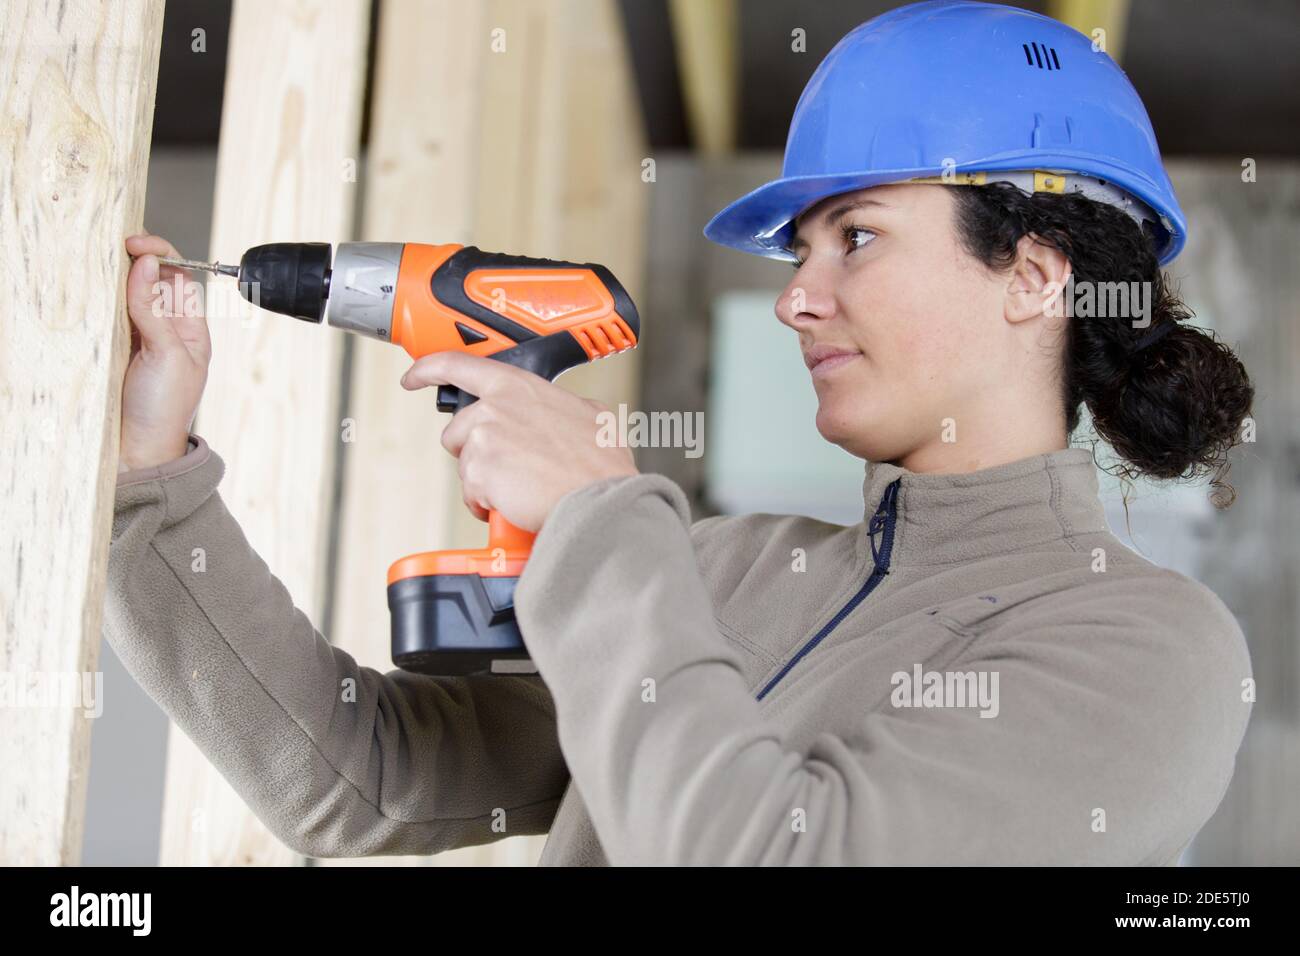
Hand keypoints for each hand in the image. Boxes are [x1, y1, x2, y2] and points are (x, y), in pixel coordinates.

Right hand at [119, 233, 211, 471]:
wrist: (138, 450)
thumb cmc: (164, 409)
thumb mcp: (168, 355)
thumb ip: (155, 309)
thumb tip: (148, 262)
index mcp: (191, 330)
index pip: (180, 277)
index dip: (162, 254)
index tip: (137, 244)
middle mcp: (166, 329)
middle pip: (151, 280)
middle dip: (135, 258)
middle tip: (113, 246)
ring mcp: (138, 337)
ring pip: (127, 293)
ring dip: (115, 275)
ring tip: (100, 263)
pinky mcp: (113, 347)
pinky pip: (107, 313)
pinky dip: (100, 297)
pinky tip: (91, 288)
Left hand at [400, 352, 638, 531]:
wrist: (599, 500)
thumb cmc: (599, 466)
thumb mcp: (590, 416)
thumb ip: (561, 406)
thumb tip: (563, 412)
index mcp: (519, 387)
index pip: (458, 365)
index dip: (427, 369)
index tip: (412, 377)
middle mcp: (496, 407)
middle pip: (457, 431)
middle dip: (475, 453)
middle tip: (509, 467)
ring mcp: (484, 439)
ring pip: (465, 465)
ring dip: (485, 482)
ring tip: (519, 488)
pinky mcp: (479, 472)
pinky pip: (471, 494)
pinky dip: (489, 505)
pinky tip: (515, 503)